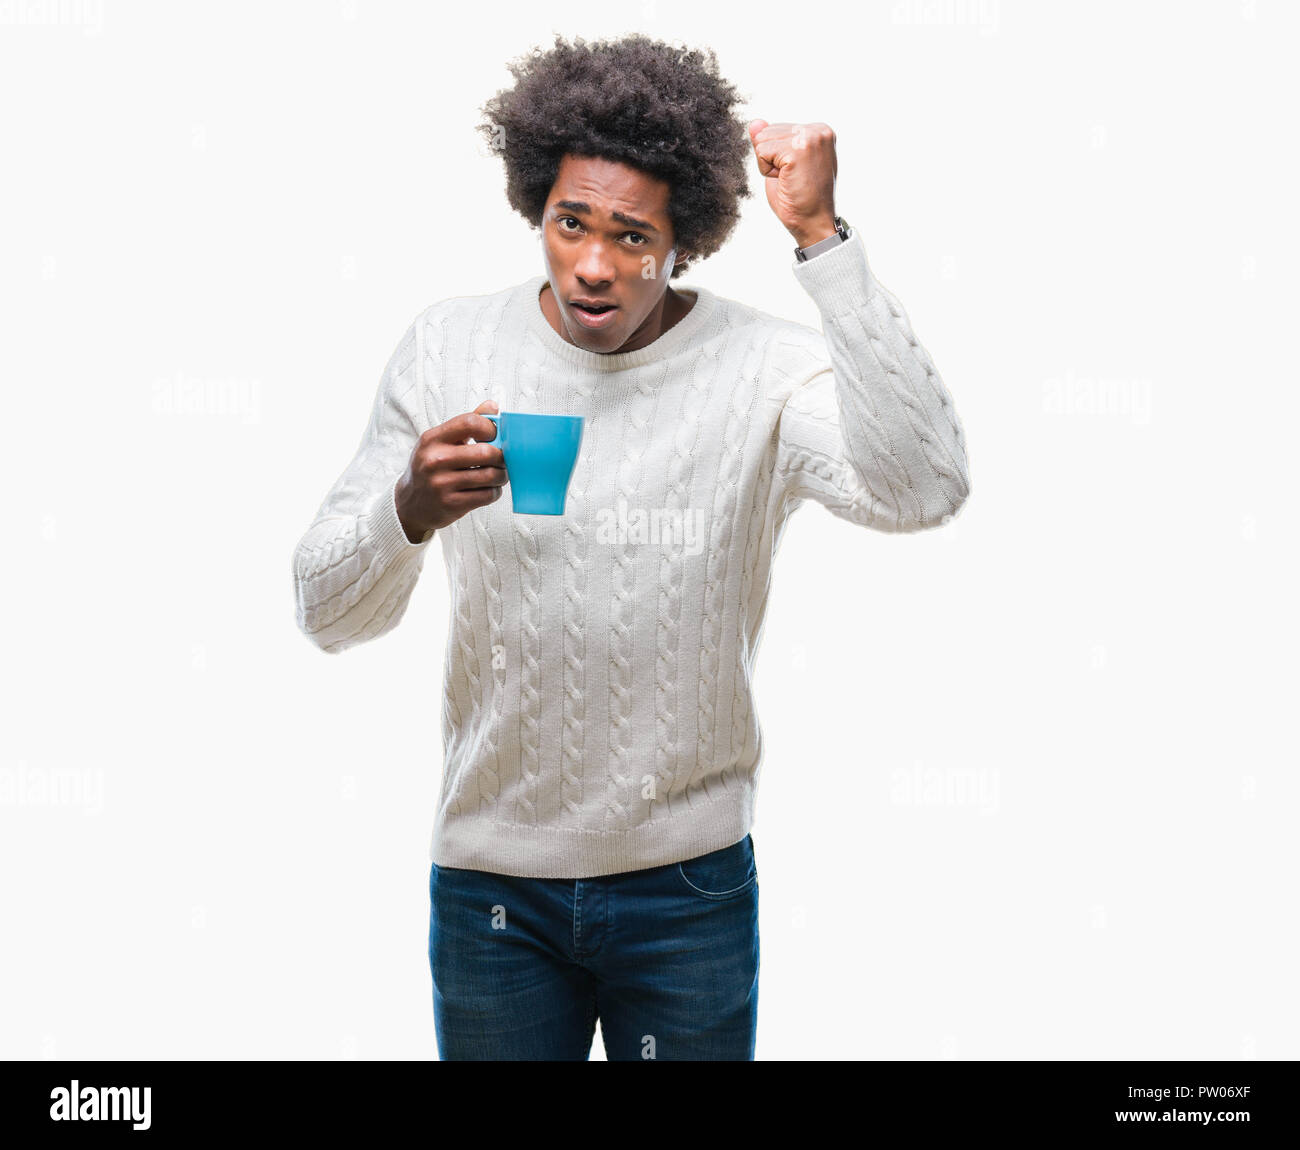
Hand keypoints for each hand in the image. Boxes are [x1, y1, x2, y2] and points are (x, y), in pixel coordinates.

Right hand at [394, 399, 506, 540]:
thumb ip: (465, 424)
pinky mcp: (451, 504)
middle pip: (486, 452)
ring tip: (497, 474)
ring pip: (490, 475)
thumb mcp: (439, 442)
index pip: (469, 422)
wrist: (409, 504)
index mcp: (432, 439)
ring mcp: (442, 484)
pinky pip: (487, 495)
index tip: (494, 436)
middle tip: (501, 459)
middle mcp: (435, 460)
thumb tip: (492, 406)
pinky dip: (494, 491)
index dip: (490, 428)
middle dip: (501, 456)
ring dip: (501, 475)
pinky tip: (489, 489)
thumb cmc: (430, 468)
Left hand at [746, 119, 837, 247]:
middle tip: (793, 178)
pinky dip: (767, 171)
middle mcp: (818, 130)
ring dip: (769, 165)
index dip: (777, 155)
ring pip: (762, 140)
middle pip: (768, 131)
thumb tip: (754, 122)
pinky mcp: (797, 149)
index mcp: (819, 130)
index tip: (797, 172)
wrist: (813, 223)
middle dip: (772, 158)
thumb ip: (770, 140)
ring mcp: (809, 137)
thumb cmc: (800, 199)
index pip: (777, 129)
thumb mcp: (782, 163)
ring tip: (790, 179)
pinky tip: (786, 180)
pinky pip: (761, 152)